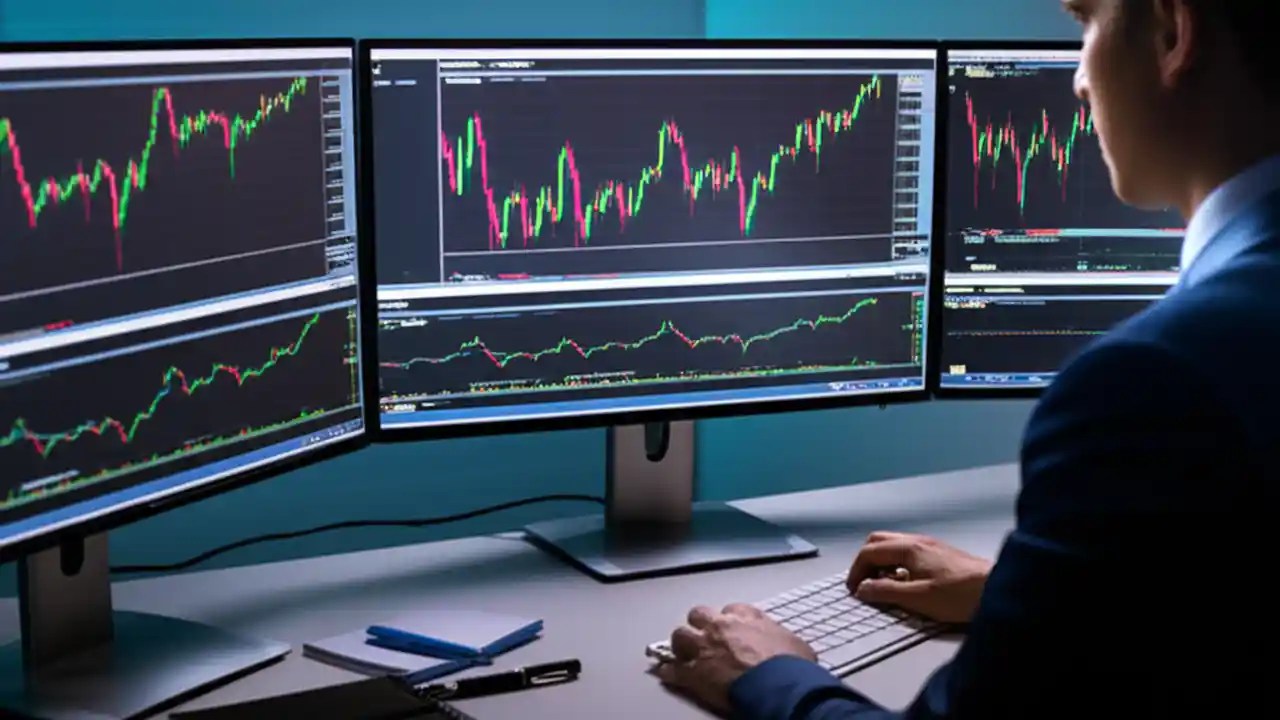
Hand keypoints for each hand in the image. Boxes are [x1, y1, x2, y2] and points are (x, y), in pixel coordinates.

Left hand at [656, 603, 816, 714]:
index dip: (728, 619)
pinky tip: (667, 674)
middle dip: (699, 624)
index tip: (729, 627)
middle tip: (701, 635)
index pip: (730, 609)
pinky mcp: (694, 673)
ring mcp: (704, 648)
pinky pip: (673, 670)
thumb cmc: (791, 666)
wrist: (778, 684)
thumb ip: (780, 638)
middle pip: (698, 615)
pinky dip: (670, 673)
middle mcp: (721, 626)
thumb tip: (786, 647)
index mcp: (746, 616)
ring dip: (681, 645)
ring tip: (682, 653)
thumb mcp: (794, 643)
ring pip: (679, 636)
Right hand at [846, 531, 992, 623]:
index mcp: (908, 548)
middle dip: (865, 562)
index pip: (868, 552)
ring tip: (884, 587)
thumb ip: (885, 592)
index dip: (856, 572)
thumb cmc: (960, 594)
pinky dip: (896, 565)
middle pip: (878, 542)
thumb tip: (862, 589)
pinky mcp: (940, 554)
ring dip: (881, 564)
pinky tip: (906, 584)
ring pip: (893, 546)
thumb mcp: (917, 598)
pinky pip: (907, 553)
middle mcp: (917, 541)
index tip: (854, 590)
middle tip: (864, 585)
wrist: (997, 590)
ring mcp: (929, 546)